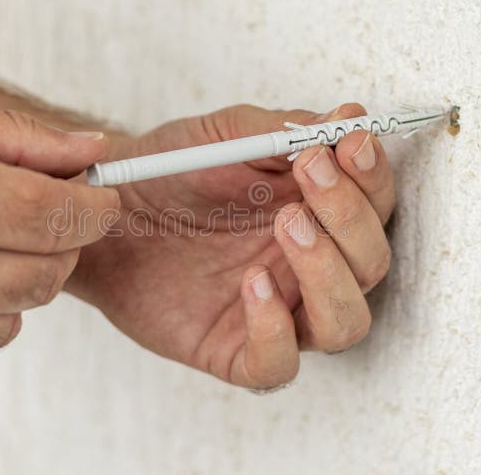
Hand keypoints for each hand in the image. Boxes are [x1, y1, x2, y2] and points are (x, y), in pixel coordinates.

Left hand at [70, 103, 393, 389]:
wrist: (106, 213)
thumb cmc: (167, 172)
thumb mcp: (222, 137)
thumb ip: (283, 130)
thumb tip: (350, 116)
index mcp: (314, 212)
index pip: (374, 205)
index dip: (372, 177)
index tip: (349, 143)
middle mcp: (307, 266)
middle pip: (370, 262)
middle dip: (350, 216)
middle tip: (310, 172)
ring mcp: (278, 311)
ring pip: (346, 321)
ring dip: (330, 272)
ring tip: (288, 224)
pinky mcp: (236, 350)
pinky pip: (279, 364)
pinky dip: (276, 331)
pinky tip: (250, 283)